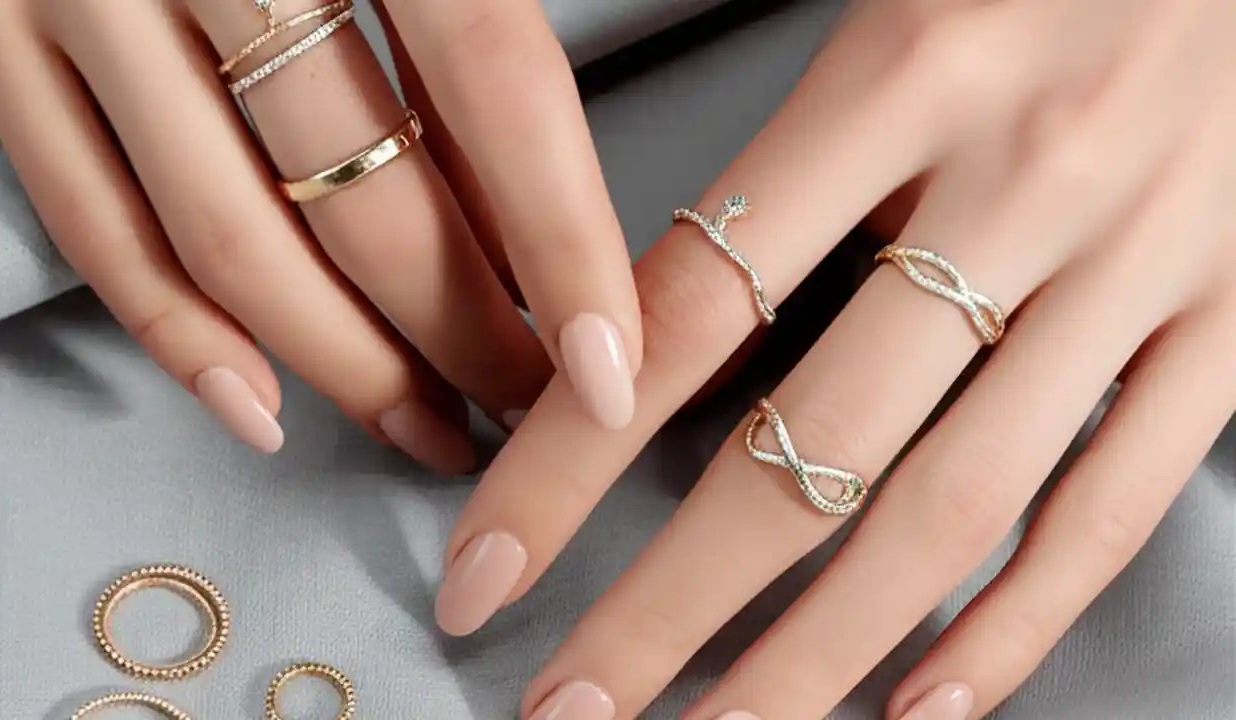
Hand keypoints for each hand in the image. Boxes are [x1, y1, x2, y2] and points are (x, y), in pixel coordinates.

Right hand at [0, 0, 641, 469]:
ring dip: (348, 365)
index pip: (493, 81)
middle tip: (525, 403)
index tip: (611, 365)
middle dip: (462, 334)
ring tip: (427, 427)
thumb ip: (468, 43)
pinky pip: (96, 227)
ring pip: (236, 242)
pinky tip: (265, 407)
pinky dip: (183, 337)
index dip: (565, 240)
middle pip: (364, 194)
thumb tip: (526, 235)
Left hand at [434, 1, 1235, 717]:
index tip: (491, 566)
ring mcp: (1141, 266)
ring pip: (953, 507)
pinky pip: (1114, 503)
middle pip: (809, 450)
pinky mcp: (1235, 321)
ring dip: (817, 652)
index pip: (687, 314)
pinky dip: (1014, 623)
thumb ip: (784, 173)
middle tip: (571, 708)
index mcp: (905, 75)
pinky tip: (917, 704)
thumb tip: (650, 335)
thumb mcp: (892, 15)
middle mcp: (1025, 180)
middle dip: (670, 607)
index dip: (569, 462)